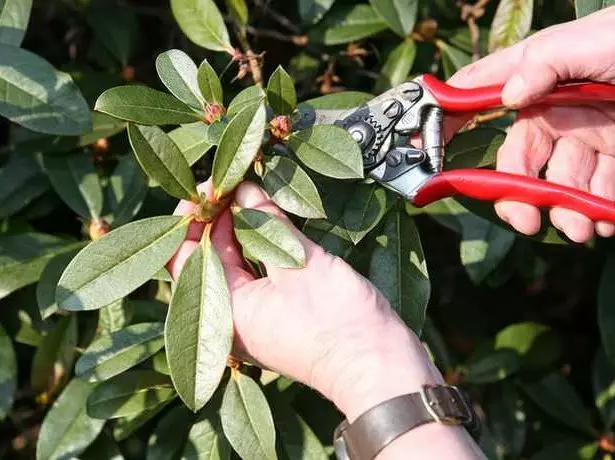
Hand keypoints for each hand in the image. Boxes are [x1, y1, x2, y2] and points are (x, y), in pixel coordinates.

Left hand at [167, 181, 442, 420]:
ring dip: (240, 228)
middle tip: (233, 182)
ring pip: (235, 263)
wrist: (379, 365)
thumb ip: (267, 222)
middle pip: (209, 258)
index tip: (210, 186)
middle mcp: (233, 317)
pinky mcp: (280, 313)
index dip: (192, 218)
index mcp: (224, 311)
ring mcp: (257, 317)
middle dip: (218, 218)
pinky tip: (269, 218)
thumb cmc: (337, 321)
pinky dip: (260, 245)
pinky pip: (258, 273)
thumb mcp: (299, 263)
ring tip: (249, 192)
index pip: (186, 257)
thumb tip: (244, 188)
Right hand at [449, 7, 614, 242]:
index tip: (426, 151)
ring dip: (563, 211)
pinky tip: (603, 221)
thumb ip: (546, 60)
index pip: (481, 97)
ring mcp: (586, 135)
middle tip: (526, 220)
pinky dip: (596, 212)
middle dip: (518, 194)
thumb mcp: (597, 41)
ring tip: (580, 227)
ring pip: (558, 184)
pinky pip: (596, 192)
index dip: (449, 121)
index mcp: (539, 77)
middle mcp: (556, 109)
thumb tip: (506, 94)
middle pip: (518, 160)